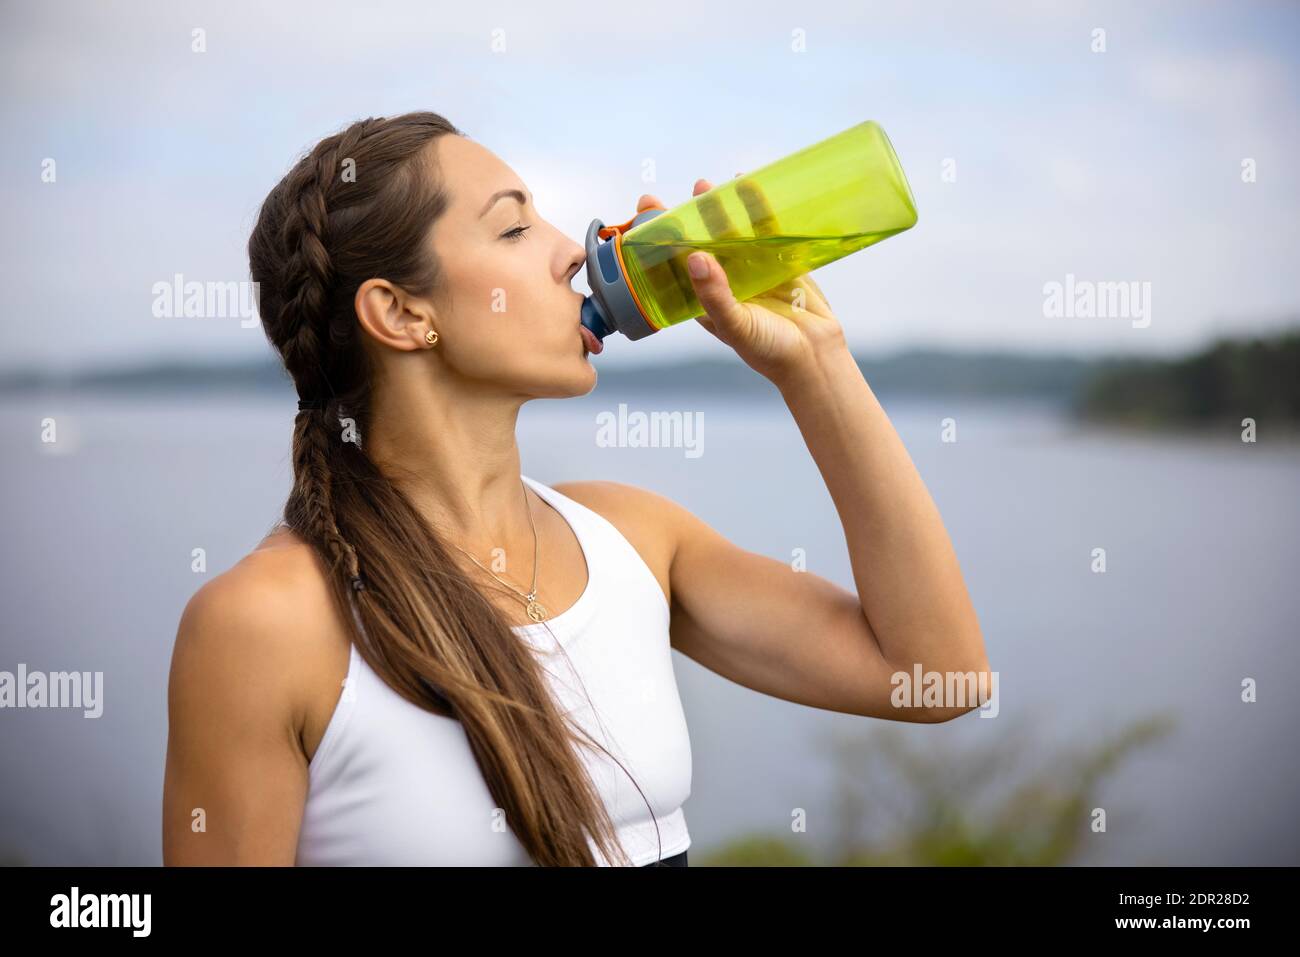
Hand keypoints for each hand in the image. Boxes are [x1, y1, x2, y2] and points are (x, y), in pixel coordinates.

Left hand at [635, 175, 846, 384]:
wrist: (816, 357)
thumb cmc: (769, 351)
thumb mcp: (735, 325)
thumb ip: (714, 295)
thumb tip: (694, 258)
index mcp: (704, 299)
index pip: (674, 264)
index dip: (659, 239)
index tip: (646, 211)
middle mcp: (725, 281)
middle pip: (702, 242)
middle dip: (690, 216)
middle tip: (681, 192)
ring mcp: (751, 271)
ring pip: (732, 233)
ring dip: (721, 209)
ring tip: (709, 185)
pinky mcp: (779, 263)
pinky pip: (766, 231)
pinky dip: (757, 209)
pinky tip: (749, 186)